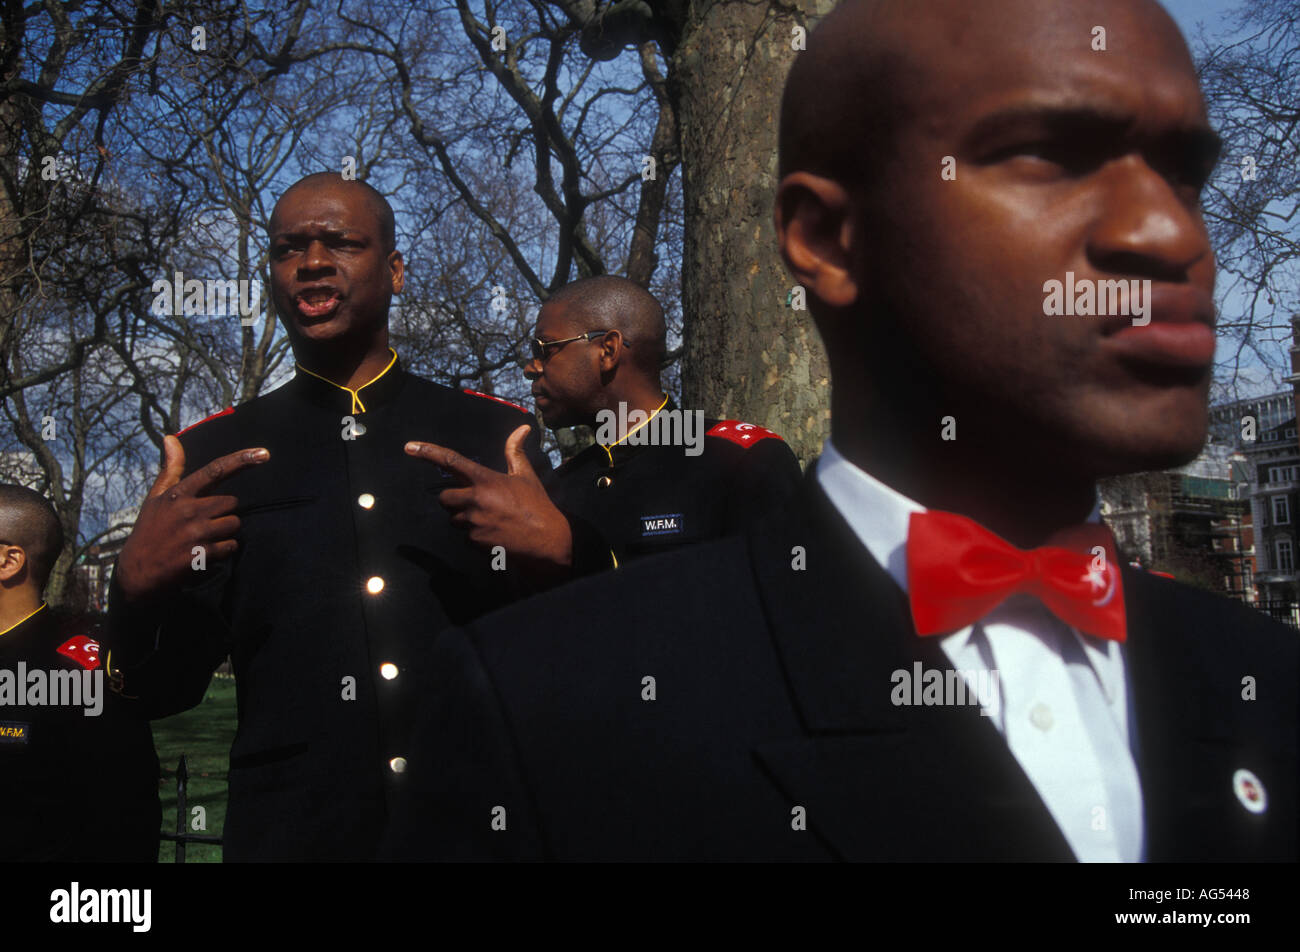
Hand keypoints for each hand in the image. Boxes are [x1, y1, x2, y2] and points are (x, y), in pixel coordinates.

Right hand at [115, 435, 268, 602]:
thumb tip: (171, 438)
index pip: (215, 471)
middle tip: (204, 522)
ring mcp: (196, 533)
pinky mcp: (202, 554)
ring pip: (234, 524)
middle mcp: (189, 510)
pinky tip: (206, 552)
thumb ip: (171, 469)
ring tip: (203, 537)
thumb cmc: (150, 530)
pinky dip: (224, 549)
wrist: (137, 572)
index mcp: (178, 494)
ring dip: (226, 531)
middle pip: (231, 503)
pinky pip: (231, 546)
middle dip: (224, 512)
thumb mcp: (156, 498)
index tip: (264, 453)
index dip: (241, 460)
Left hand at [405, 425, 572, 573]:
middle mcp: (475, 499)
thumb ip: (515, 452)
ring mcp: (473, 522)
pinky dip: (476, 537)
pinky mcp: (475, 542)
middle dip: (454, 500)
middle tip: (475, 503)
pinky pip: (465, 538)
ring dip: (466, 519)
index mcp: (485, 479)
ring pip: (454, 519)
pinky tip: (495, 534)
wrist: (547, 542)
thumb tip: (522, 428)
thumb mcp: (526, 476)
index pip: (451, 461)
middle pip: (444, 498)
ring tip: (491, 520)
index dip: (428, 452)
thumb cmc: (537, 506)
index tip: (409, 447)